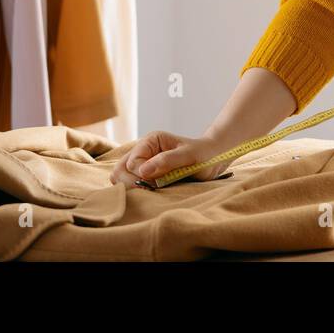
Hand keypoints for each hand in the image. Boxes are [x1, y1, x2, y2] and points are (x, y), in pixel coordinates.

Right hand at [110, 130, 233, 186]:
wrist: (214, 159)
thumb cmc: (204, 155)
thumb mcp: (189, 156)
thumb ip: (167, 161)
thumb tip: (142, 171)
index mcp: (151, 141)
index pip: (132, 163)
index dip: (142, 176)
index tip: (159, 183)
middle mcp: (143, 150)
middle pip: (119, 171)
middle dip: (132, 184)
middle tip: (154, 188)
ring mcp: (142, 163)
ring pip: (120, 178)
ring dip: (133, 188)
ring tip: (153, 190)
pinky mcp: (144, 174)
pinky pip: (129, 184)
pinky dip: (135, 191)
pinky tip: (151, 192)